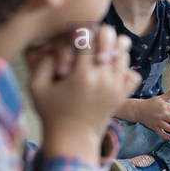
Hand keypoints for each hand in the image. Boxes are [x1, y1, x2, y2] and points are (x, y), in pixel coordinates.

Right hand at [29, 25, 139, 150]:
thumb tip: (54, 44)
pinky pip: (133, 74)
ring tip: (99, 55)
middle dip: (100, 35)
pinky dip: (124, 70)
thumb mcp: (36, 88)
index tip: (75, 36)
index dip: (80, 31)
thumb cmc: (51, 112)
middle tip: (91, 40)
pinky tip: (109, 72)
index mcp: (81, 76)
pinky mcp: (123, 96)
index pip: (88, 38)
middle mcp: (103, 79)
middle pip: (111, 41)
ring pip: (124, 55)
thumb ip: (40, 63)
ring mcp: (116, 87)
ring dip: (113, 50)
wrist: (73, 139)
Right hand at [135, 88, 169, 139]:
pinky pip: (160, 132)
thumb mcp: (160, 98)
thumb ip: (169, 94)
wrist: (137, 110)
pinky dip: (164, 135)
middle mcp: (162, 114)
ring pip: (167, 127)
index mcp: (165, 106)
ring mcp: (158, 121)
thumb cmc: (151, 103)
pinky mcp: (154, 127)